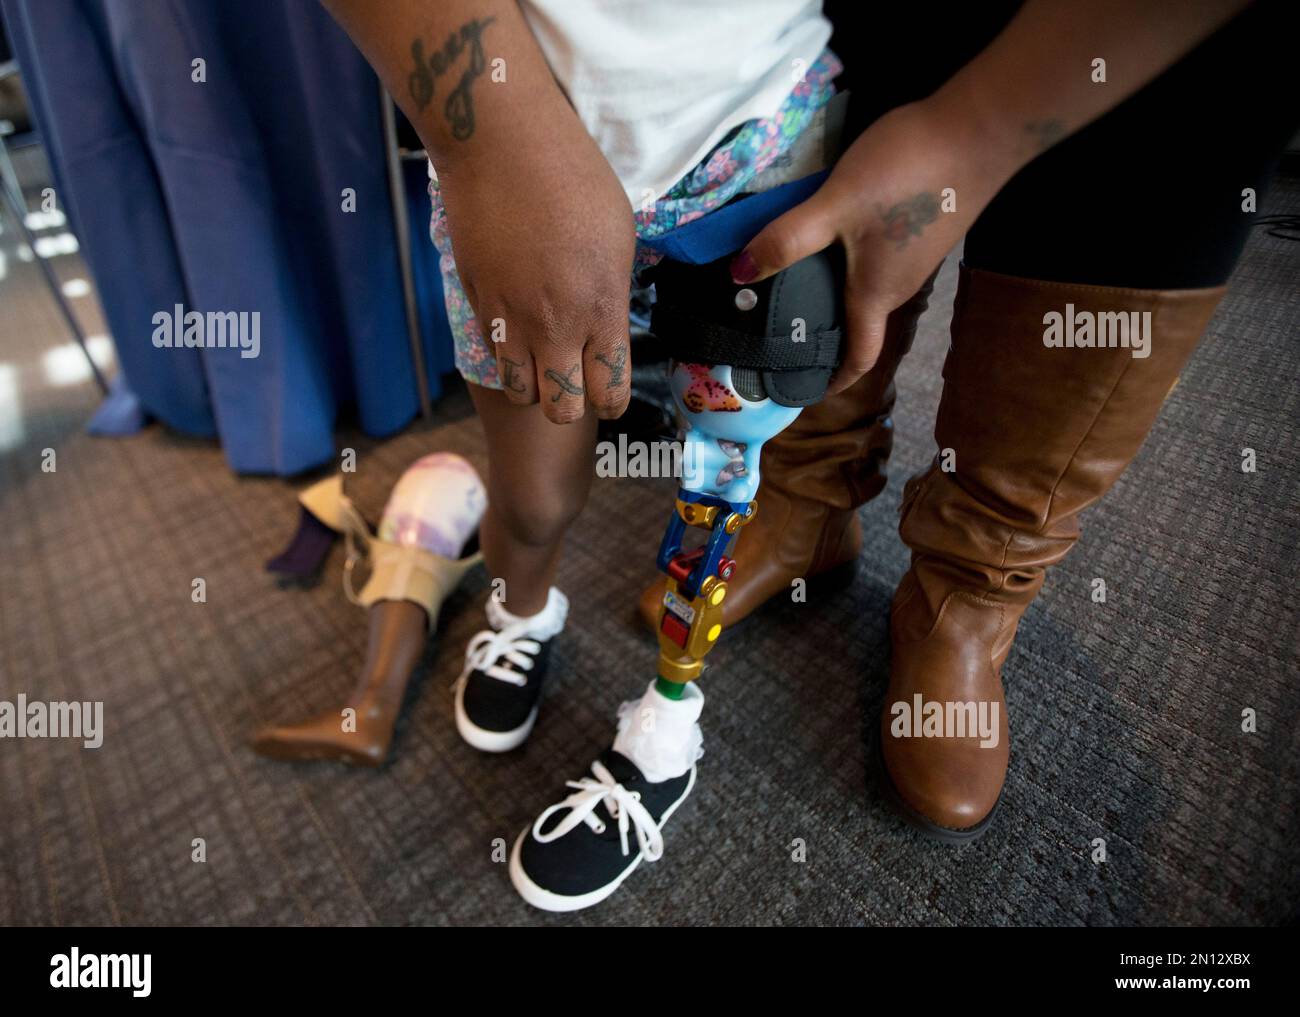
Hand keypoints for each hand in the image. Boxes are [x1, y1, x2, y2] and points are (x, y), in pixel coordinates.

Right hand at [436, 110, 635, 422]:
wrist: (503, 147)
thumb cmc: (573, 177)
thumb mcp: (618, 237)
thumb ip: (612, 292)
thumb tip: (606, 321)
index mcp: (603, 310)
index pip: (610, 393)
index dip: (611, 401)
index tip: (608, 392)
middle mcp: (557, 326)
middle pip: (563, 409)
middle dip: (572, 403)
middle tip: (573, 380)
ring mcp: (511, 319)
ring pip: (521, 393)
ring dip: (533, 383)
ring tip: (541, 358)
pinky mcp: (477, 304)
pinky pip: (492, 355)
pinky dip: (505, 354)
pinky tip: (516, 326)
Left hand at [730, 100, 1015, 394]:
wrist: (982, 127)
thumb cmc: (908, 173)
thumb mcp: (836, 206)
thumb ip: (788, 239)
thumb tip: (738, 275)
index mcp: (877, 293)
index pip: (859, 355)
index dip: (835, 380)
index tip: (810, 391)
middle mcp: (899, 284)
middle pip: (859, 321)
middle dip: (824, 329)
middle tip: (778, 323)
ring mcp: (915, 254)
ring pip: (867, 285)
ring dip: (835, 289)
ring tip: (794, 276)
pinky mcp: (923, 224)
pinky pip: (878, 256)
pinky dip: (851, 258)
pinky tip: (831, 232)